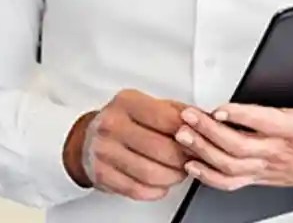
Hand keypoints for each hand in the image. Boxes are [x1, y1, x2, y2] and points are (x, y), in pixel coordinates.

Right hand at [62, 89, 194, 200]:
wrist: (86, 140)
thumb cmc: (121, 122)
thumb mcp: (145, 105)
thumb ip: (174, 111)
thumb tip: (206, 118)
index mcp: (127, 102)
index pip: (168, 119)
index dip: (190, 132)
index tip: (199, 139)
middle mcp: (112, 125)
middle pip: (162, 149)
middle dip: (184, 159)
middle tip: (191, 159)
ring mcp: (105, 151)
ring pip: (152, 174)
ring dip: (173, 177)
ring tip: (178, 171)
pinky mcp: (102, 174)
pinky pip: (139, 190)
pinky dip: (157, 190)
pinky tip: (160, 182)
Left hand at [174, 54, 292, 198]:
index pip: (265, 123)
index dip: (241, 116)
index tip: (220, 107)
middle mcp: (278, 151)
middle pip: (238, 146)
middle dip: (210, 131)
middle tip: (189, 116)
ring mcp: (267, 166)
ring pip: (230, 165)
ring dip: (204, 151)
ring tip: (184, 135)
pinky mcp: (260, 177)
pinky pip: (231, 183)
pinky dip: (209, 177)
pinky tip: (192, 164)